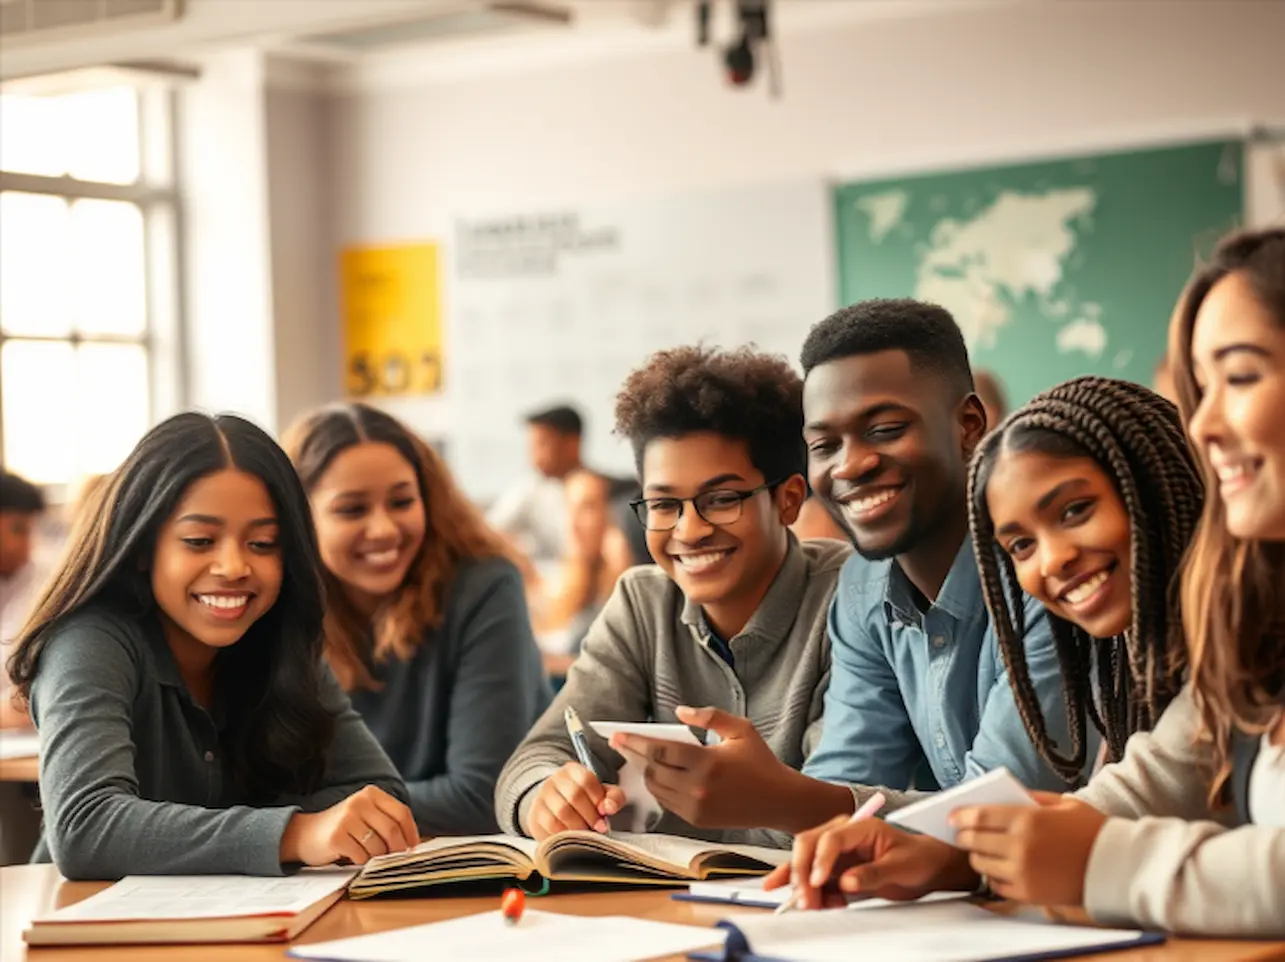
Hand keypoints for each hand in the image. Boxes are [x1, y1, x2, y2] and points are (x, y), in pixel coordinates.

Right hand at [280, 785, 418, 866]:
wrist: (306, 834)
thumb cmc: (344, 828)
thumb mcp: (366, 815)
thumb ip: (387, 822)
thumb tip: (412, 844)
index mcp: (371, 794)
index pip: (401, 812)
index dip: (411, 833)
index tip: (413, 848)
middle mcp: (360, 802)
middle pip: (392, 830)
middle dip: (397, 849)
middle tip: (395, 859)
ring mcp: (347, 818)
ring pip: (377, 846)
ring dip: (377, 858)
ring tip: (369, 856)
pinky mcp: (337, 836)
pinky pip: (361, 856)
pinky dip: (361, 862)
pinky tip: (353, 857)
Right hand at [528, 762, 626, 839]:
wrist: (554, 810)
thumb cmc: (584, 802)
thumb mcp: (601, 795)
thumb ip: (613, 797)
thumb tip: (609, 807)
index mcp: (572, 770)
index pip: (586, 779)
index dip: (598, 799)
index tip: (605, 815)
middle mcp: (554, 780)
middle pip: (574, 795)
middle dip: (590, 816)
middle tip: (598, 828)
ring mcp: (542, 797)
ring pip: (561, 812)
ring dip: (578, 827)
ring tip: (586, 834)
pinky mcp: (534, 815)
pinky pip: (550, 826)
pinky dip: (565, 834)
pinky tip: (572, 838)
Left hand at [608, 706, 798, 829]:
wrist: (778, 800)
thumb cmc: (761, 761)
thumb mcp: (740, 729)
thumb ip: (709, 716)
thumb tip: (679, 711)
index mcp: (707, 762)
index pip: (660, 751)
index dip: (636, 742)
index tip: (618, 735)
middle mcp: (698, 787)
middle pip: (652, 770)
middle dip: (633, 755)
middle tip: (620, 744)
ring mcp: (696, 807)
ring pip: (656, 788)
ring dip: (644, 772)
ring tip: (636, 757)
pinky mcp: (697, 820)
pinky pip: (667, 802)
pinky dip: (658, 787)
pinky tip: (656, 774)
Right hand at [763, 816, 976, 909]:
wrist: (927, 867)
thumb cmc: (918, 859)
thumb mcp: (901, 867)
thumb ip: (874, 873)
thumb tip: (846, 882)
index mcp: (860, 827)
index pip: (830, 838)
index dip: (820, 860)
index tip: (817, 883)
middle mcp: (843, 835)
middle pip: (808, 845)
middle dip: (801, 871)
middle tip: (805, 899)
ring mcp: (837, 852)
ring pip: (807, 862)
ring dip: (802, 884)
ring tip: (810, 905)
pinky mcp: (836, 869)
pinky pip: (815, 879)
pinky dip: (812, 892)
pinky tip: (822, 904)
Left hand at [950, 794, 1107, 905]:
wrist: (1118, 867)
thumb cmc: (1092, 830)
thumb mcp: (1063, 803)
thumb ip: (1031, 798)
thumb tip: (1002, 797)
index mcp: (1027, 819)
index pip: (978, 816)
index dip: (960, 815)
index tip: (952, 816)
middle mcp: (1019, 846)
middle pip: (974, 841)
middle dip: (963, 836)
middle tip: (960, 833)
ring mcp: (1022, 873)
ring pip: (981, 864)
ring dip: (976, 856)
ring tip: (980, 850)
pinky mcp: (1028, 894)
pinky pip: (996, 885)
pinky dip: (993, 876)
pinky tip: (999, 868)